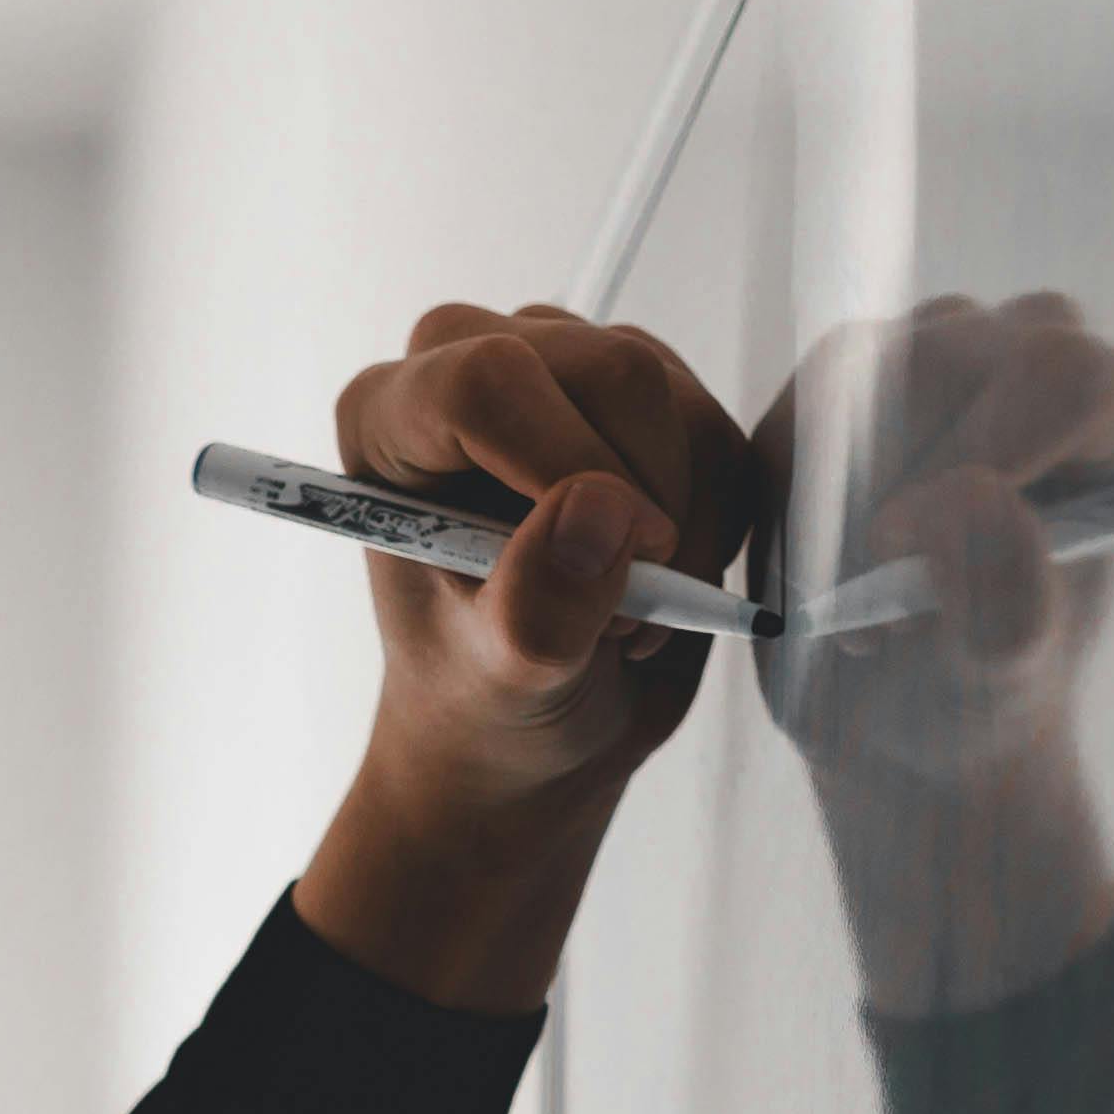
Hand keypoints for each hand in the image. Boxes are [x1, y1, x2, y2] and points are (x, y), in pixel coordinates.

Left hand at [291, 306, 751, 1016]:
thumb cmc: (490, 728)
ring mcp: (553, 372)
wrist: (529, 754)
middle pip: (590, 360)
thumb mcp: (512, 689)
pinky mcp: (636, 400)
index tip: (607, 553)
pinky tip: (677, 582)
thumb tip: (591, 519)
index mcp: (388, 422)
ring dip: (684, 506)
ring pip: (664, 380)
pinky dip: (725, 504)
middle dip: (633, 492)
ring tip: (640, 610)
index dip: (555, 455)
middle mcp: (459, 372)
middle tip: (626, 610)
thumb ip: (537, 607)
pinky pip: (719, 416)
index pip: (479, 373)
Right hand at [752, 293, 1113, 1010]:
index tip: (925, 541)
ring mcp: (947, 363)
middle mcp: (1042, 360)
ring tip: (839, 581)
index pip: (1059, 371)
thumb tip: (968, 507)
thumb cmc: (970, 724)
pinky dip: (786, 473)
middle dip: (905, 463)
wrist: (908, 756)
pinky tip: (798, 559)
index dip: (990, 445)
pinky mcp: (852, 388)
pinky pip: (801, 396)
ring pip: (873, 364)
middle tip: (869, 574)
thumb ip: (1002, 592)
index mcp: (1113, 410)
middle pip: (960, 349)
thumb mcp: (991, 677)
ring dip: (839, 471)